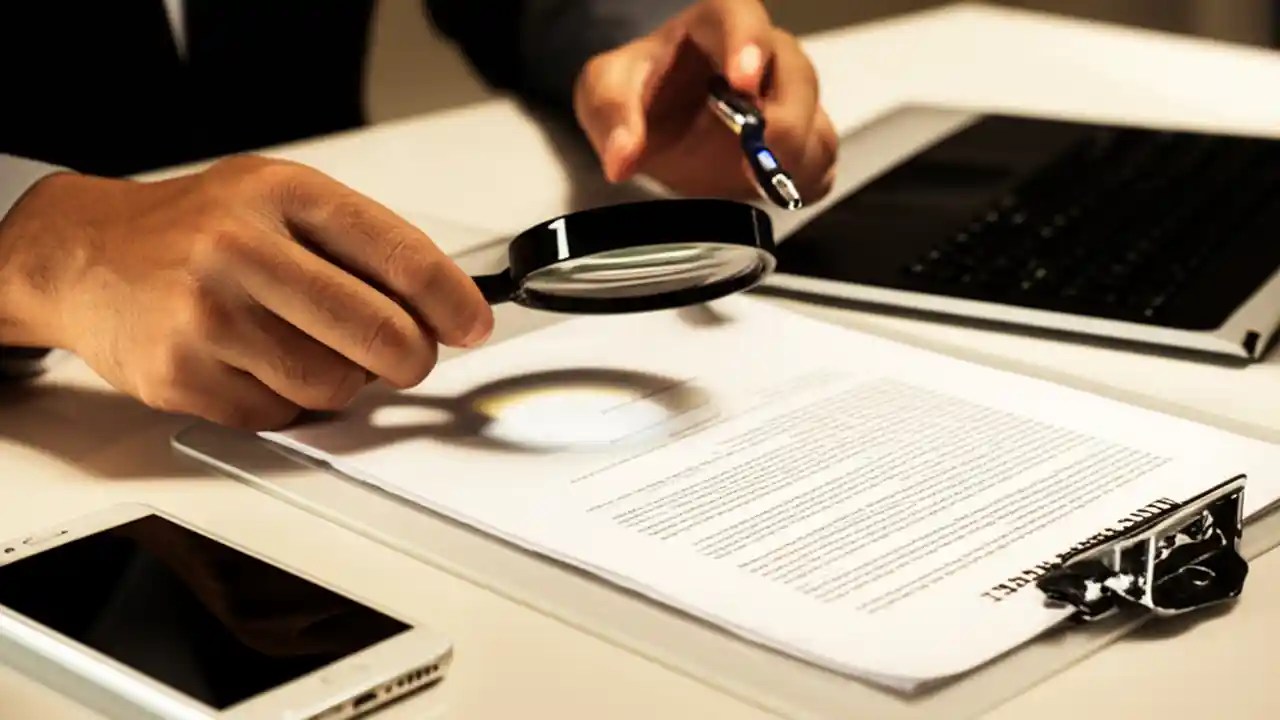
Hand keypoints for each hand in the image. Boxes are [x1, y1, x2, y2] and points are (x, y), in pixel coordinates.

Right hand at [0, 156, 492, 429]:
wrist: (87, 255)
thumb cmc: (196, 229)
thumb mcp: (279, 201)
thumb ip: (360, 245)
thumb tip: (445, 307)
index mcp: (280, 196)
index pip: (400, 256)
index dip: (452, 302)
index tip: (473, 326)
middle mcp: (241, 251)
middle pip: (379, 334)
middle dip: (412, 358)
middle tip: (409, 357)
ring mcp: (208, 318)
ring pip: (336, 386)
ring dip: (346, 381)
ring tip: (311, 347)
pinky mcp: (183, 378)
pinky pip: (282, 416)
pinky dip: (289, 401)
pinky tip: (260, 363)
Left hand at [573, 0, 836, 202]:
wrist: (657, 128)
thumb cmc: (639, 94)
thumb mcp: (605, 93)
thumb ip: (611, 115)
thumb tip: (622, 157)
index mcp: (712, 26)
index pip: (741, 17)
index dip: (747, 45)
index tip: (742, 81)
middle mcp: (760, 55)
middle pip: (795, 71)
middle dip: (785, 115)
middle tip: (762, 151)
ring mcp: (785, 98)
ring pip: (816, 115)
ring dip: (800, 153)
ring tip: (768, 182)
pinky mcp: (797, 138)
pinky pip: (821, 155)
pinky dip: (807, 177)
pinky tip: (782, 190)